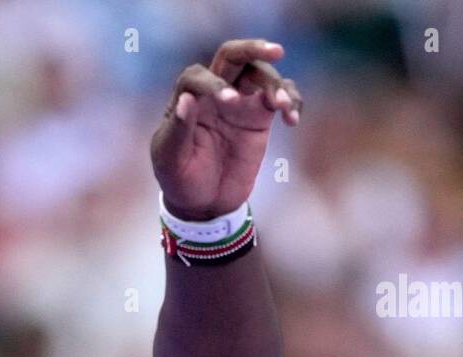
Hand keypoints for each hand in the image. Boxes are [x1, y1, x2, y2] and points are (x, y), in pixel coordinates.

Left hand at [150, 39, 301, 221]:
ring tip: (282, 107)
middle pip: (234, 57)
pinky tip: (292, 119)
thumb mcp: (170, 160)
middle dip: (254, 49)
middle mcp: (214, 93)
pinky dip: (291, 101)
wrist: (203, 203)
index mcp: (187, 99)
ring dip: (276, 84)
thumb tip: (187, 99)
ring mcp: (240, 103)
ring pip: (261, 75)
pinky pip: (280, 97)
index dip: (214, 83)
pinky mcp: (260, 117)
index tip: (228, 101)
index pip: (200, 76)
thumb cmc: (179, 179)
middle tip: (276, 51)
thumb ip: (177, 130)